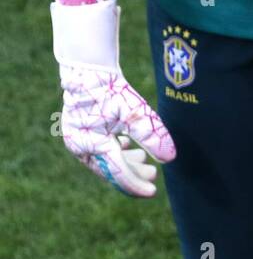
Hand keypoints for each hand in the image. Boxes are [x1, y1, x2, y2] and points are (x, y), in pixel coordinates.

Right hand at [52, 0, 175, 196]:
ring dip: (125, 162)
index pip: (118, 175)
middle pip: (110, 170)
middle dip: (133, 174)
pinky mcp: (78, 129)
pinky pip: (97, 149)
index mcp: (93, 147)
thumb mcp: (135, 112)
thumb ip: (151, 135)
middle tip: (153, 175)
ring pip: (103, 160)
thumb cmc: (110, 89)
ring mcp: (77, 139)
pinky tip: (127, 147)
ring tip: (144, 163)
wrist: (87, 67)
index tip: (153, 191)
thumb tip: (169, 159)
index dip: (136, 185)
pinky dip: (114, 151)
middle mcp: (81, 147)